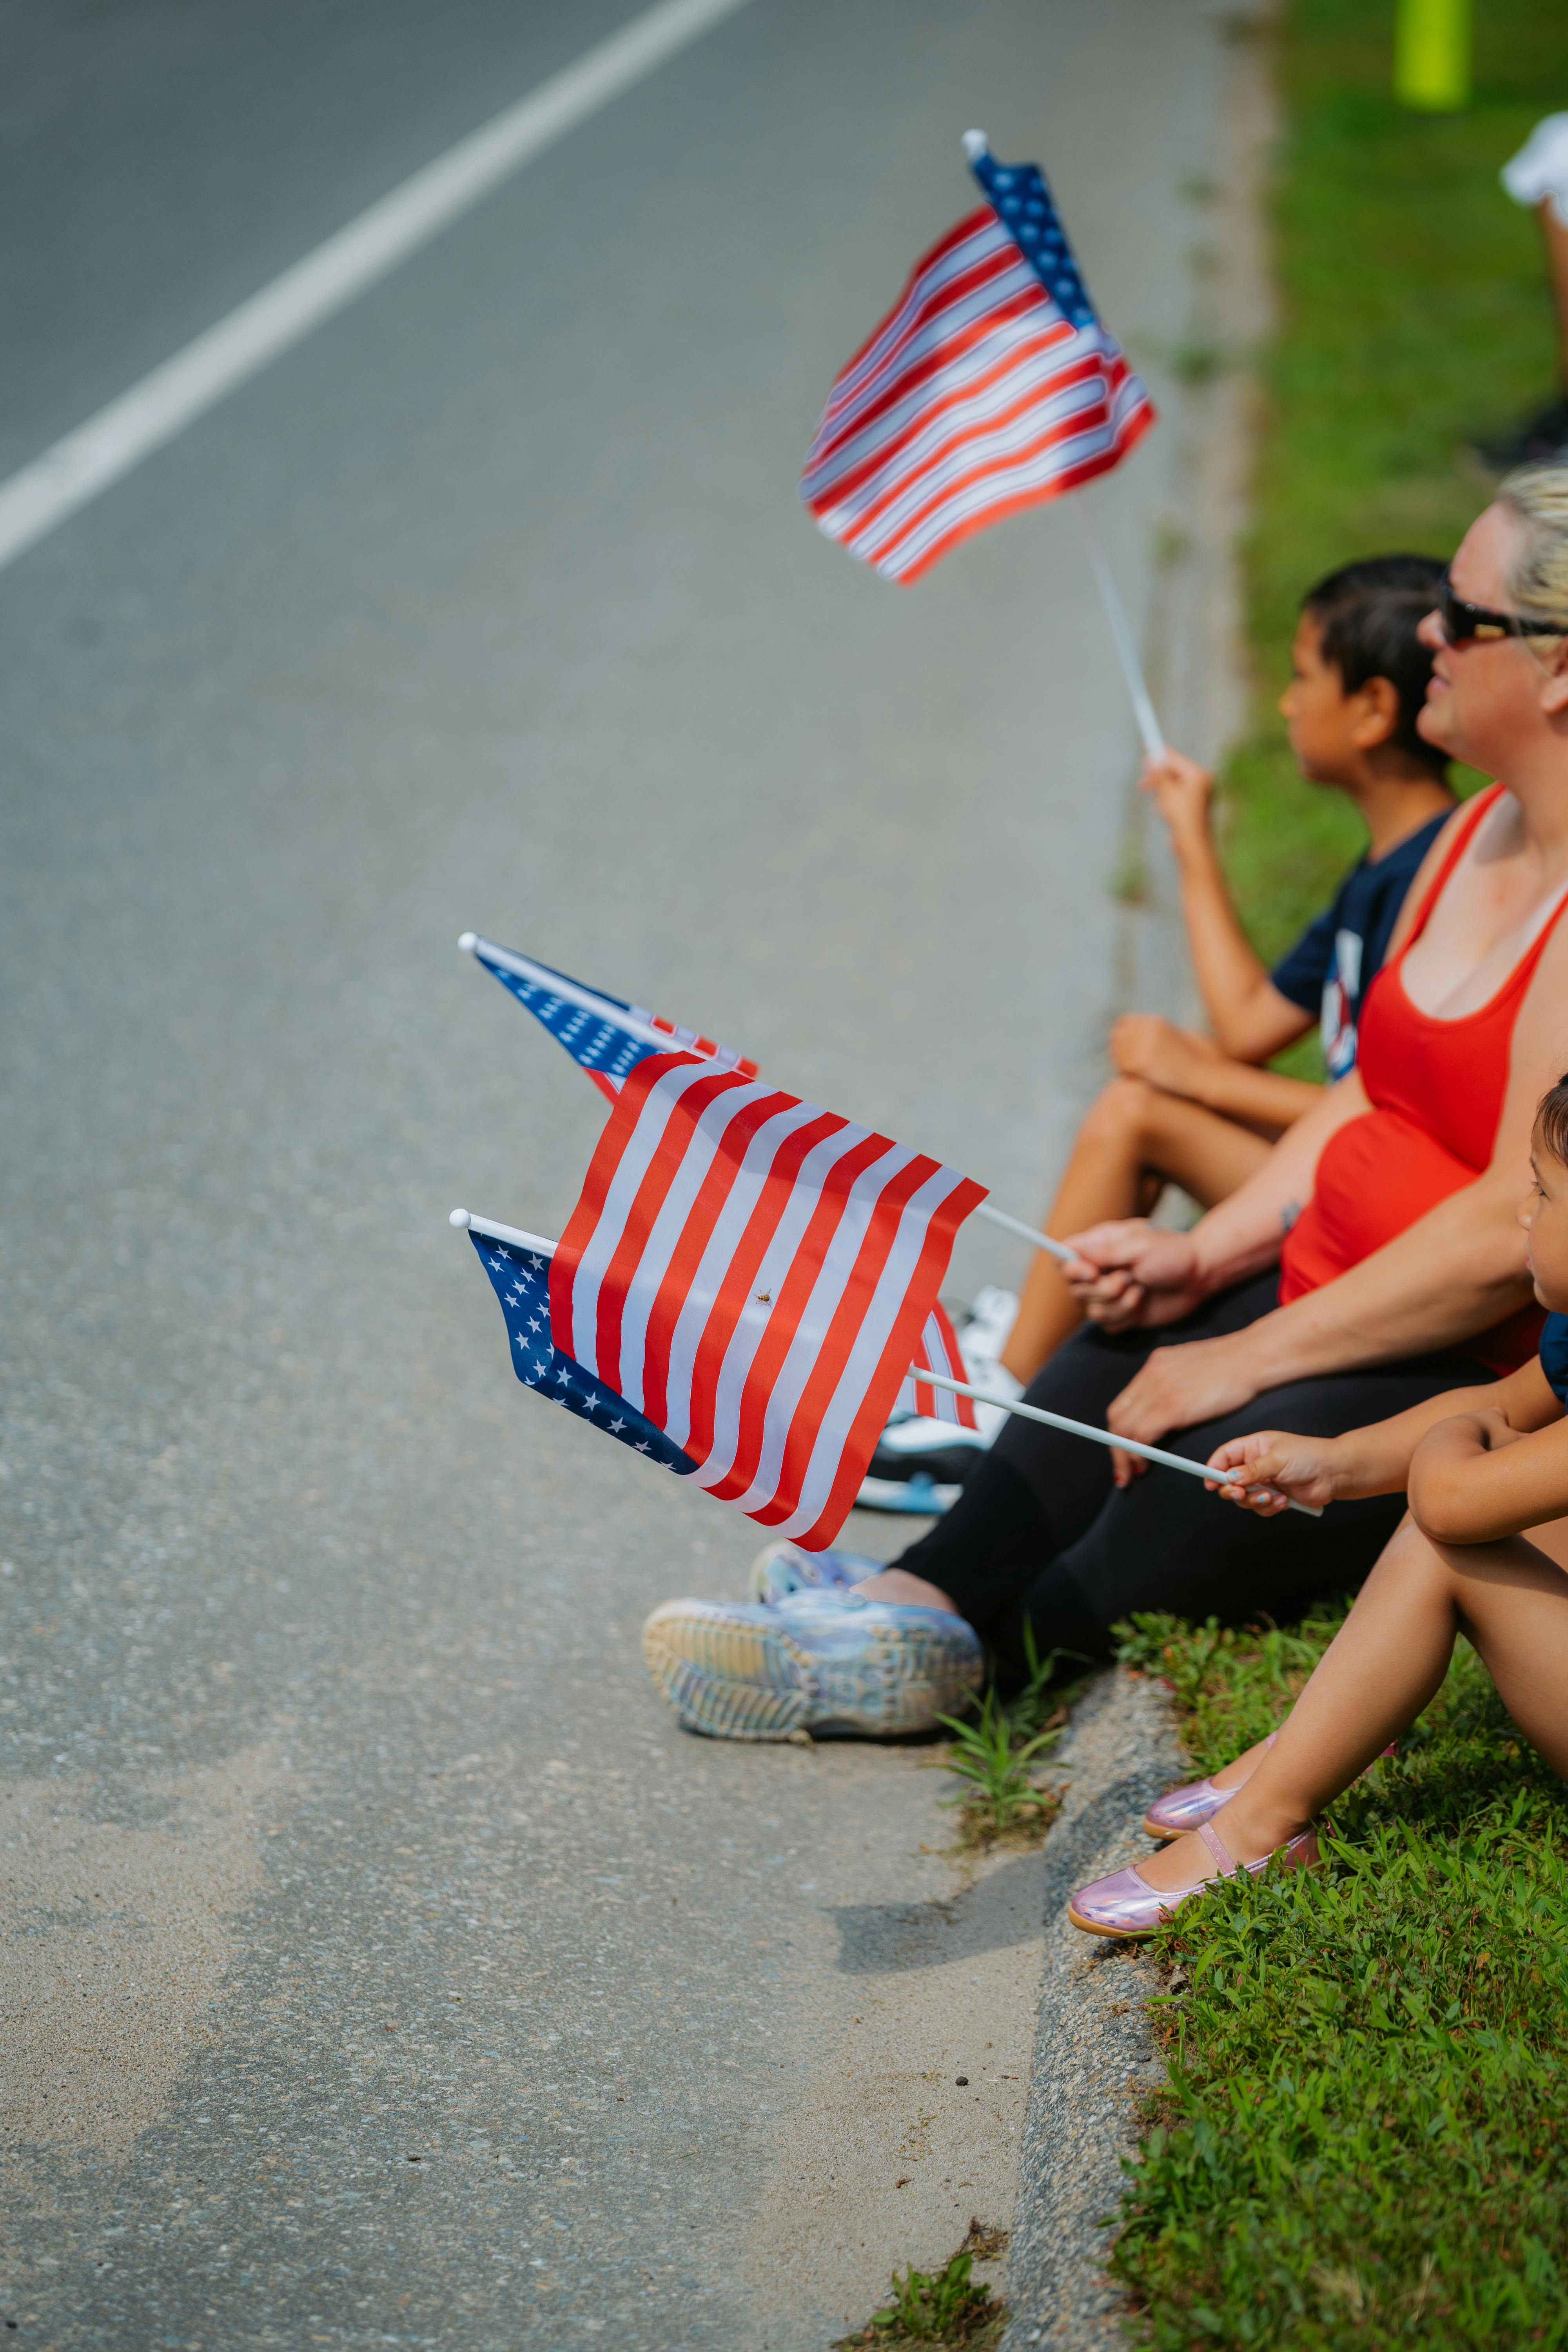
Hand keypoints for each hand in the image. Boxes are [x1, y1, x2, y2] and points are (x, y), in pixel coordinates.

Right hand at [1061, 1219, 1207, 1330]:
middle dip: (1102, 1289)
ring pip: (1091, 1310)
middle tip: (1128, 1278)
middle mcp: (1100, 1271)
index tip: (1090, 1271)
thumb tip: (1071, 1249)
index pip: (1064, 1257)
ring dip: (1117, 1303)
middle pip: (1075, 1288)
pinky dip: (1124, 1316)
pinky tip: (1141, 1302)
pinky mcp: (1122, 1314)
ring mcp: (1110, 1294)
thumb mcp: (1139, 1246)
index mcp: (1099, 1247)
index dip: (1070, 1268)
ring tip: (1139, 1288)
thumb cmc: (1172, 1254)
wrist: (1199, 1276)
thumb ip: (1104, 1251)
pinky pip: (1108, 1324)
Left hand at [1104, 1331, 1267, 1486]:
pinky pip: (1141, 1436)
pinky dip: (1138, 1454)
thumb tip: (1170, 1402)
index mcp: (1156, 1364)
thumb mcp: (1193, 1365)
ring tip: (1132, 1472)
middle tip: (1123, 1467)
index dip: (1120, 1428)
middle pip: (1116, 1416)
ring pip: (1123, 1428)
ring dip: (1124, 1455)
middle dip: (1115, 1445)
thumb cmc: (1235, 1364)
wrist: (1254, 1356)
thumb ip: (1175, 1381)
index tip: (1123, 1447)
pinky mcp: (1171, 1407)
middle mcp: (1150, 1375)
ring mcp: (1158, 1390)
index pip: (1124, 1401)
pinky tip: (1144, 1466)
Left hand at [1109, 1013, 1218, 1097]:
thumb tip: (1126, 1034)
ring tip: (1133, 1070)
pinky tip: (1135, 1077)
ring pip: (1117, 1053)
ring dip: (1120, 1061)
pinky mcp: (1140, 1063)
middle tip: (1125, 1062)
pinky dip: (1124, 1072)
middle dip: (1118, 1048)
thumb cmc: (1186, 1060)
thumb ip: (1149, 1034)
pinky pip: (1122, 1067)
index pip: (1123, 1023)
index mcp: (1154, 1022)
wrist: (1200, 1075)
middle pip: (1117, 1037)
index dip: (1120, 1035)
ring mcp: (1143, 1046)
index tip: (1124, 1047)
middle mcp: (1147, 1030)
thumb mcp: (1168, 1039)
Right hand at [1139, 747, 1214, 848]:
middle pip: (1176, 772)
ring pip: (1175, 786)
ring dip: (1162, 792)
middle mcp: (1203, 782)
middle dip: (1159, 777)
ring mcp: (1200, 794)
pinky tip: (1164, 812)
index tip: (1146, 752)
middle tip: (1143, 782)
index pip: (1176, 760)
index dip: (1160, 756)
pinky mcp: (1196, 806)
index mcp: (1199, 775)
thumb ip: (1160, 774)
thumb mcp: (1167, 792)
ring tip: (1160, 807)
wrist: (1192, 842)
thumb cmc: (1181, 816)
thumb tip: (1154, 759)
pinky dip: (1168, 801)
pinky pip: (1178, 797)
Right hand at [1203, 1428, 1347, 1515]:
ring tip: (1272, 1497)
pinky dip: (1269, 1507)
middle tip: (1241, 1494)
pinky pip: (1261, 1508)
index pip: (1224, 1456)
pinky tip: (1284, 1501)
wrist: (1335, 1474)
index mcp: (1253, 1447)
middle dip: (1233, 1490)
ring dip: (1255, 1501)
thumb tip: (1229, 1478)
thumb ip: (1251, 1470)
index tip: (1209, 1483)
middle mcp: (1255, 1465)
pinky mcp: (1275, 1498)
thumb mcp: (1277, 1459)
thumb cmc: (1308, 1457)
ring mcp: (1265, 1482)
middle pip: (1229, 1481)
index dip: (1214, 1468)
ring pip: (1244, 1498)